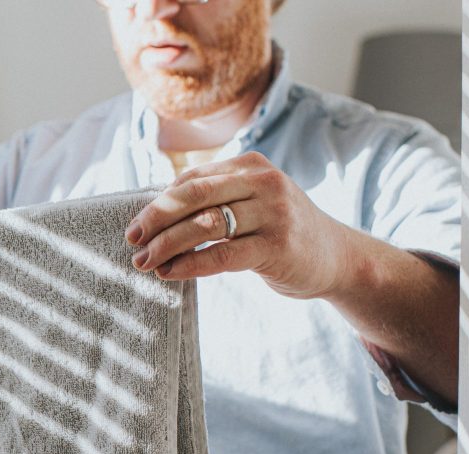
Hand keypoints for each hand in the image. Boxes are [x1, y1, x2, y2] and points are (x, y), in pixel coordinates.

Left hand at [124, 151, 352, 299]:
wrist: (337, 257)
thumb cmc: (280, 231)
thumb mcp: (252, 203)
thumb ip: (215, 200)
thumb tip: (154, 212)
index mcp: (251, 166)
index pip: (192, 181)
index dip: (158, 203)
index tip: (134, 227)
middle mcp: (264, 183)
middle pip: (194, 196)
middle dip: (156, 219)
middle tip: (131, 240)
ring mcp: (274, 213)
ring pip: (205, 226)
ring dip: (167, 245)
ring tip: (144, 263)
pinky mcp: (277, 246)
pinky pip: (222, 255)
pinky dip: (190, 264)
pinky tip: (169, 274)